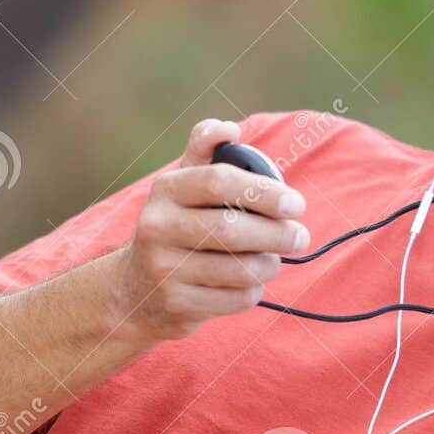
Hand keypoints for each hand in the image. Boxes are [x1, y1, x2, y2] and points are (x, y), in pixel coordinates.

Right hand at [113, 119, 308, 340]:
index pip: (219, 181)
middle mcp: (158, 227)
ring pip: (240, 269)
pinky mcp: (177, 305)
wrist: (134, 290)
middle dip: (277, 234)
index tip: (295, 204)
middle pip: (231, 229)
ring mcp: (164, 270)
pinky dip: (253, 291)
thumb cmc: (176, 226)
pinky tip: (249, 282)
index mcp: (166, 190)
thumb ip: (205, 151)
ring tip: (272, 259)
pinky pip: (236, 299)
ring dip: (268, 265)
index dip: (264, 191)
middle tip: (300, 236)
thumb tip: (229, 128)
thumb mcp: (183, 185)